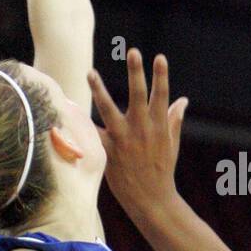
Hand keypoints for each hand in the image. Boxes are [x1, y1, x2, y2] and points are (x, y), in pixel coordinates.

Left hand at [88, 50, 187, 222]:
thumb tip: (183, 100)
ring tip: (90, 72)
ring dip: (99, 90)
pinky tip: (67, 107)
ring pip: (109, 109)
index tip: (159, 57)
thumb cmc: (162, 169)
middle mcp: (142, 129)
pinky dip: (80, 122)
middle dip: (136, 73)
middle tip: (133, 51)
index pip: (161, 95)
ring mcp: (124, 139)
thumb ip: (175, 119)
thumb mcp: (172, 143)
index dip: (161, 75)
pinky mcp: (108, 150)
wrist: (151, 199)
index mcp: (159, 126)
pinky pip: (92, 132)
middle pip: (138, 95)